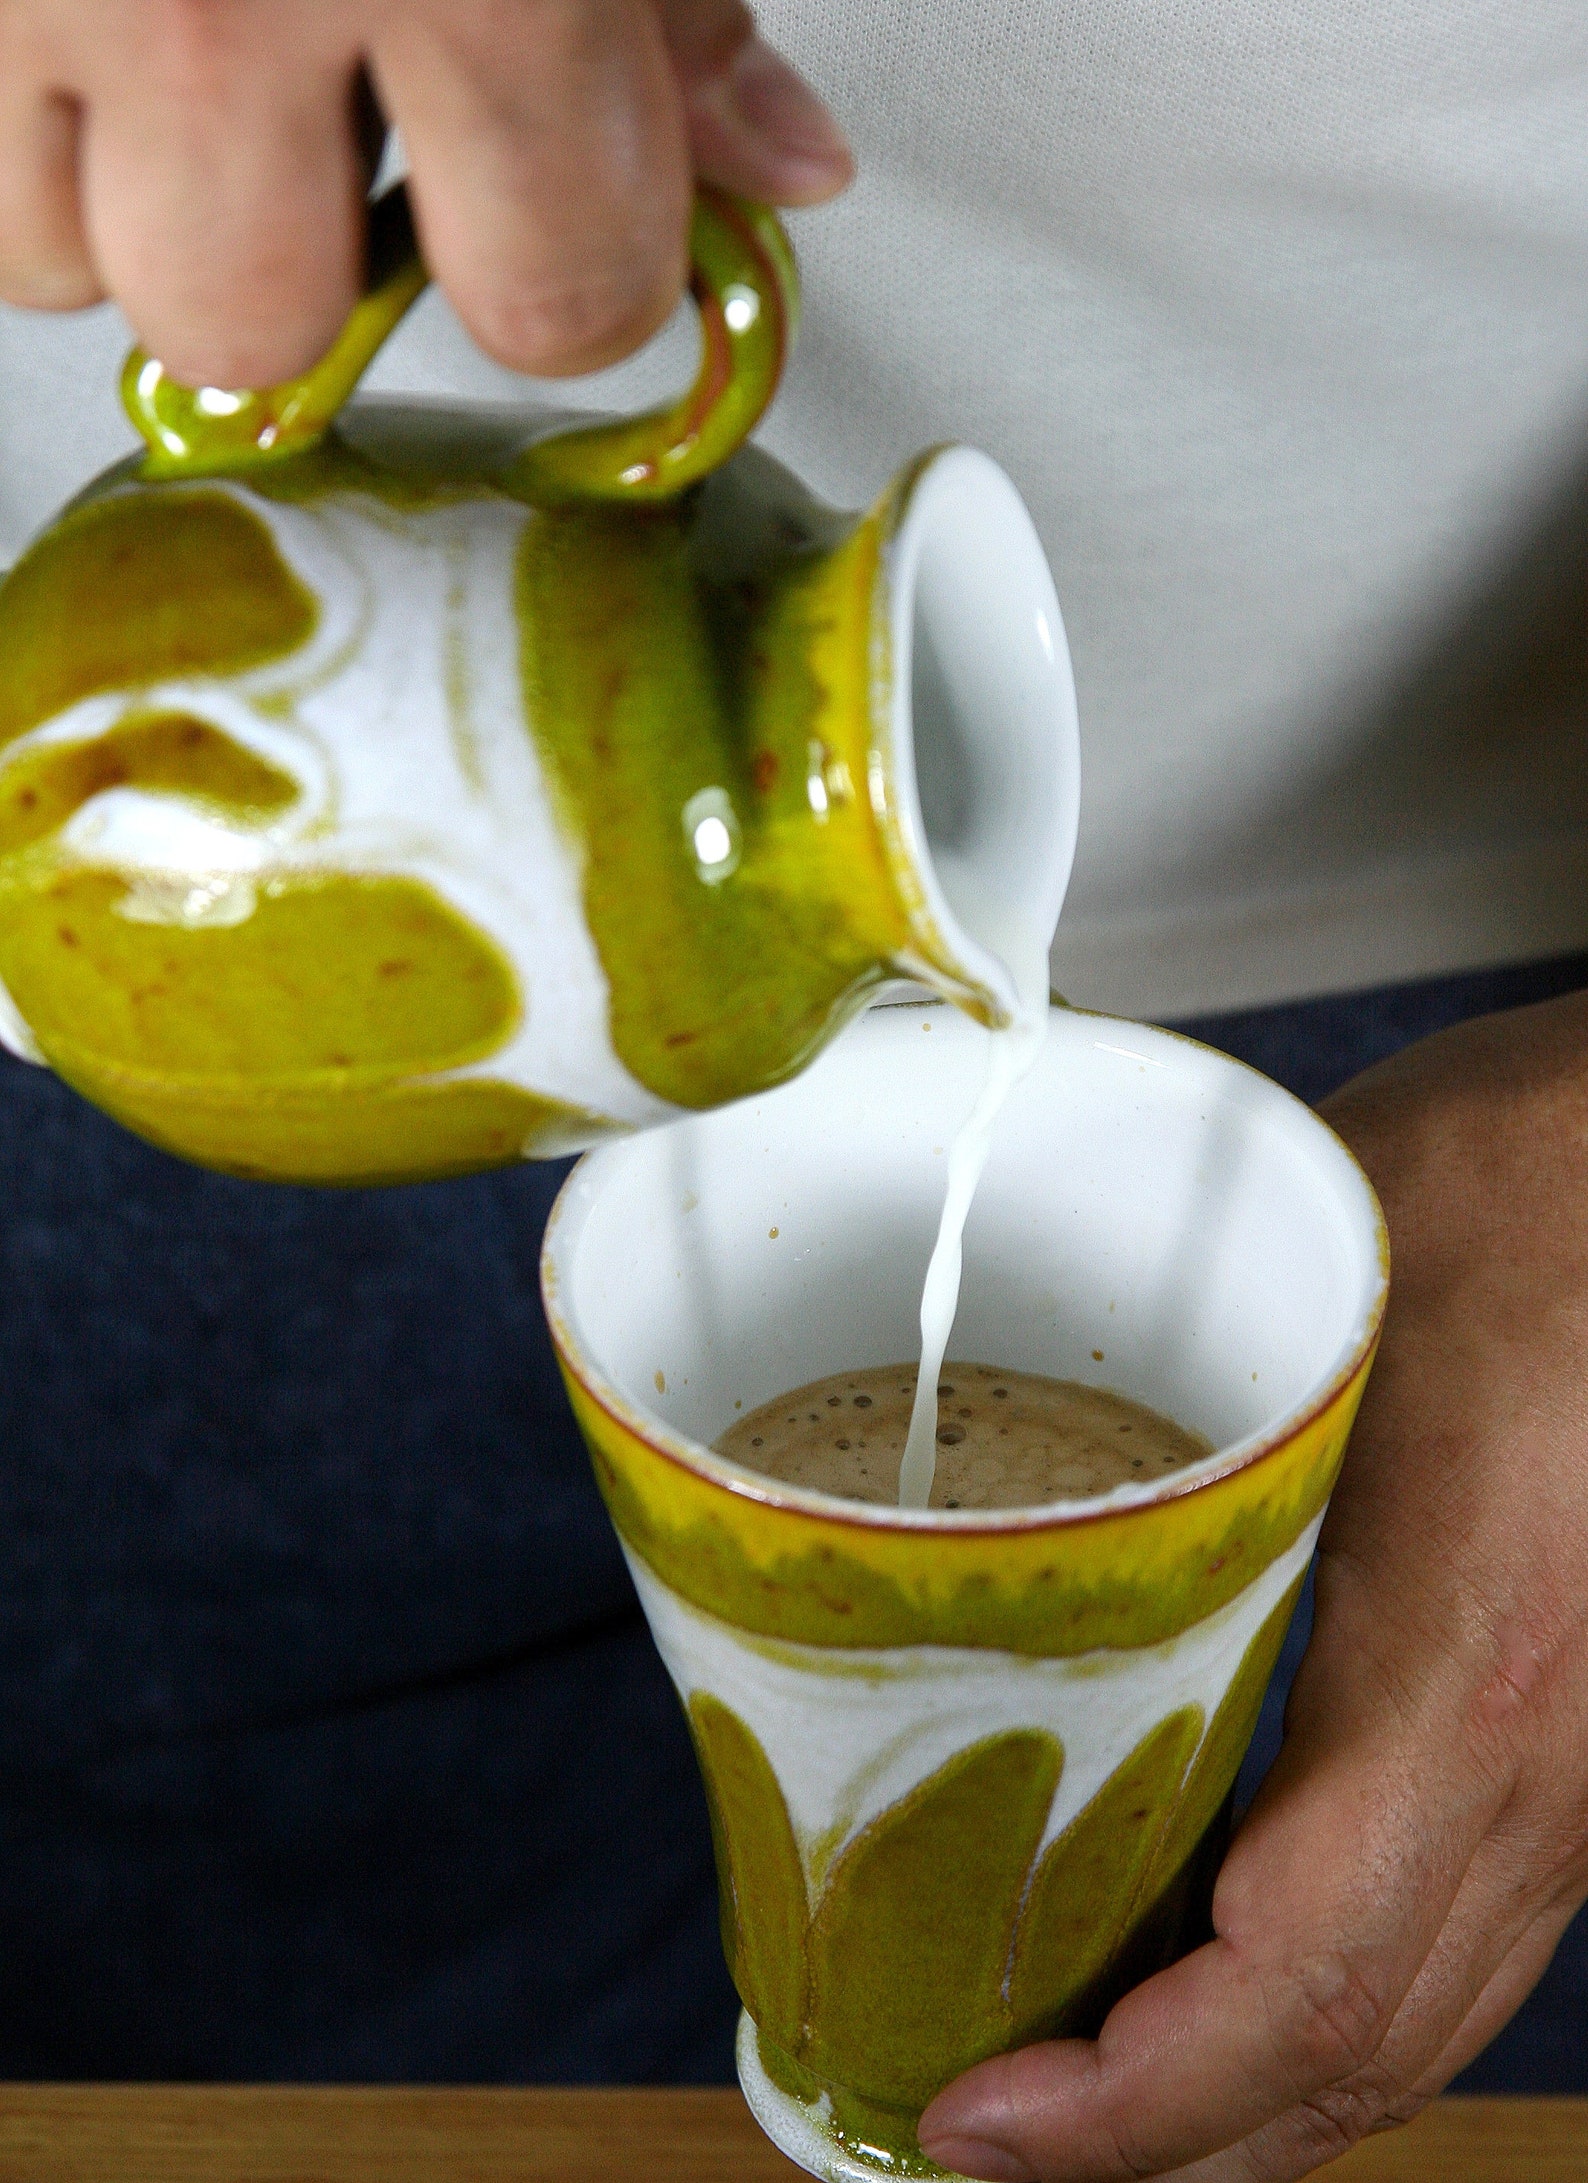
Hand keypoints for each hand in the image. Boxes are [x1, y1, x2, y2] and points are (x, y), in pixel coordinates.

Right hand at [0, 0, 850, 386]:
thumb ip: (677, 0)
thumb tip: (781, 171)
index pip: (546, 301)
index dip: (573, 269)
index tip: (569, 214)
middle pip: (255, 338)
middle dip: (309, 279)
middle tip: (342, 141)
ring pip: (62, 268)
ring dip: (139, 212)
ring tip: (195, 67)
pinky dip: (23, 145)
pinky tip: (91, 48)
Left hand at [920, 989, 1587, 2180]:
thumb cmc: (1523, 1192)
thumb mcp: (1317, 1300)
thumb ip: (1167, 1434)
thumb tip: (983, 1510)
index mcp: (1472, 1671)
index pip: (1305, 1980)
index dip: (1130, 2103)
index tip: (975, 2119)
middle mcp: (1552, 1771)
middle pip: (1357, 2059)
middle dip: (1156, 2145)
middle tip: (971, 2134)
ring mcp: (1583, 1778)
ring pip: (1418, 2029)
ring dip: (1238, 2101)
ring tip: (1064, 2089)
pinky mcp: (1577, 1747)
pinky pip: (1457, 1946)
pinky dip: (1319, 2013)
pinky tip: (1207, 1978)